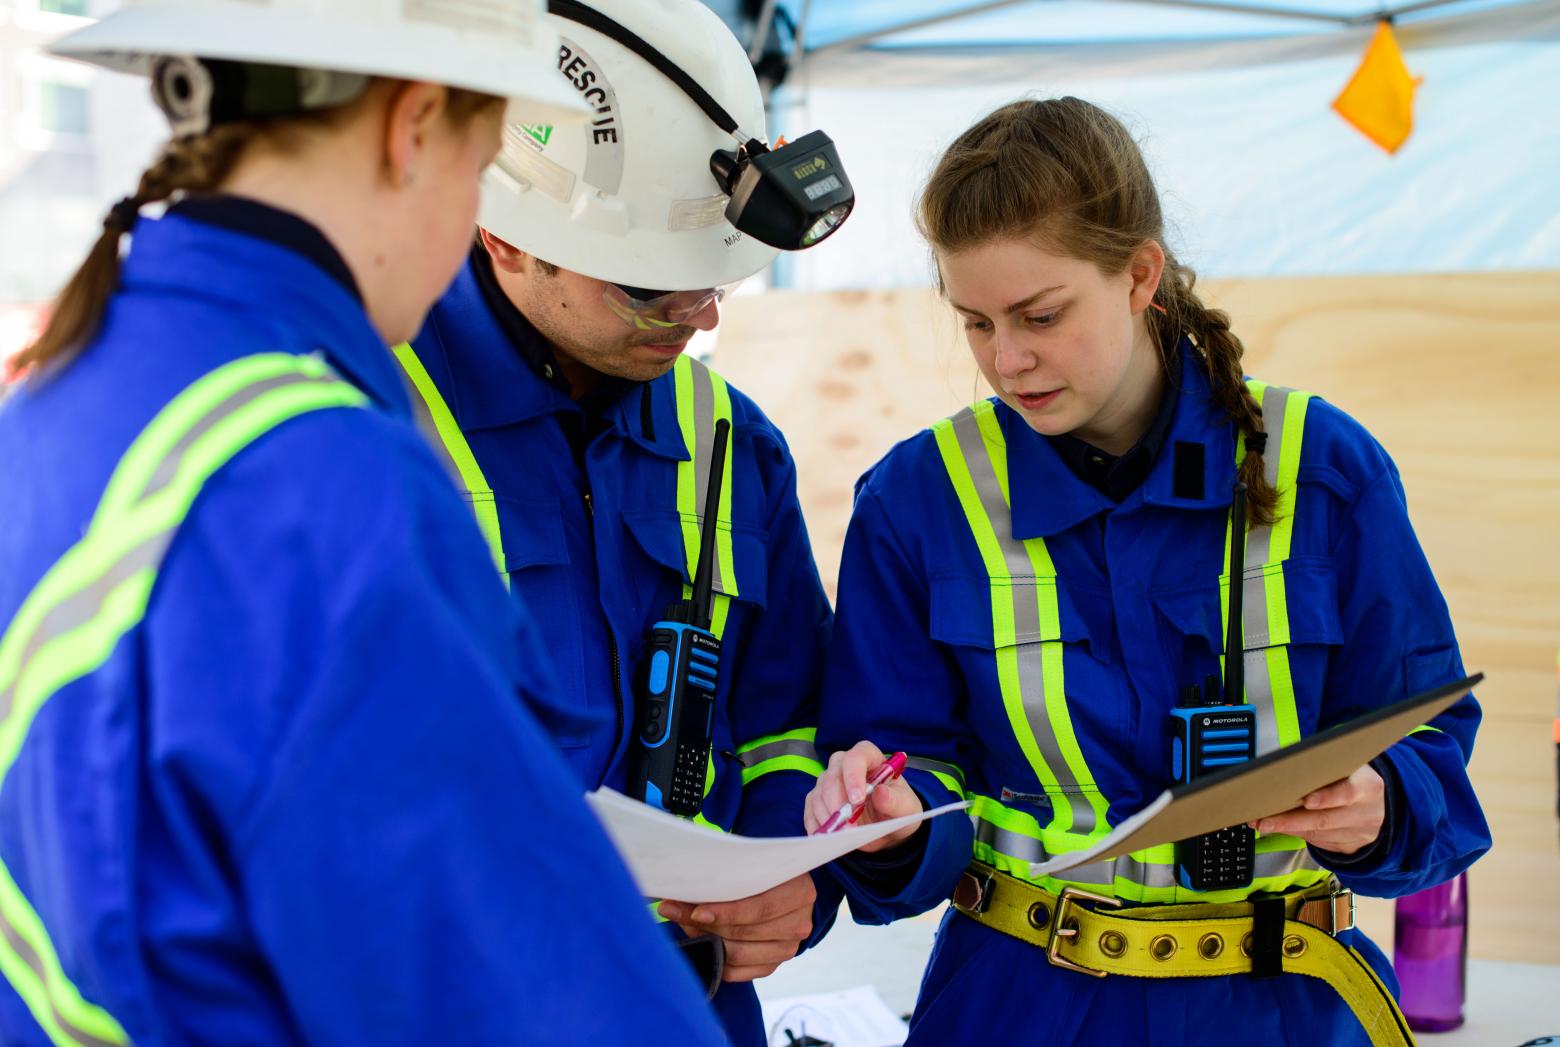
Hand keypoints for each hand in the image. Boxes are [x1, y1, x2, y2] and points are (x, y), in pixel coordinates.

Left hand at [657, 874, 816, 981]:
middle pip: (745, 931)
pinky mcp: (771, 966)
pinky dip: (712, 956)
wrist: (781, 892)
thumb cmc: (761, 874)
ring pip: (737, 954)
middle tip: (673, 911)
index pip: (760, 908)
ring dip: (705, 940)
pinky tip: (699, 940)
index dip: (727, 911)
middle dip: (706, 923)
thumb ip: (728, 876)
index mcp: (800, 892)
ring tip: (683, 923)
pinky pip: (734, 971)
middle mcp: (799, 924)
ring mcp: (787, 949)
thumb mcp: (752, 867)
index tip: (697, 910)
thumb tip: (686, 887)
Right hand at [802, 740, 923, 850]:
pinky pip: (810, 810)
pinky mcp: (817, 799)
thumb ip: (896, 801)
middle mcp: (844, 764)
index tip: (857, 801)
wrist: (886, 823)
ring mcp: (828, 781)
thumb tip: (880, 793)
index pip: (856, 757)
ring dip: (829, 818)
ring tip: (842, 837)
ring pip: (819, 795)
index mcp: (869, 757)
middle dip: (838, 805)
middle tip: (849, 829)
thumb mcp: (907, 808)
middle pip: (832, 778)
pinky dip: (817, 825)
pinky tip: (826, 837)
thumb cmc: (898, 808)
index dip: (854, 776)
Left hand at [1249, 763, 1384, 855]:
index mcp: (1368, 786)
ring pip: (1318, 834)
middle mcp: (1367, 812)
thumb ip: (1324, 767)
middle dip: (1290, 820)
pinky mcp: (1350, 847)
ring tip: (1262, 823)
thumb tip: (1283, 769)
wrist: (1380, 805)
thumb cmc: (1353, 779)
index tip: (1307, 800)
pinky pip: (1319, 842)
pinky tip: (1280, 828)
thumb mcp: (1348, 766)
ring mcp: (1360, 833)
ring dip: (1287, 829)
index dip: (1327, 797)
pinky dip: (1297, 834)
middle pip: (1324, 819)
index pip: (1348, 791)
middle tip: (1264, 820)